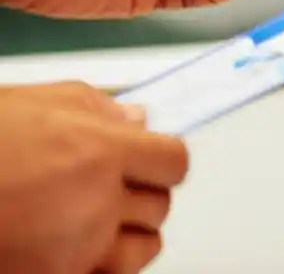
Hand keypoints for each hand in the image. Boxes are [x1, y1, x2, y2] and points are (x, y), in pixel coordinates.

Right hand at [0, 82, 188, 273]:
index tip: (150, 157)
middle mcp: (95, 201)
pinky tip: (80, 246)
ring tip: (99, 218)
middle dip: (142, 192)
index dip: (162, 159)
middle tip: (114, 183)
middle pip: (160, 204)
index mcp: (98, 150)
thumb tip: (135, 119)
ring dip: (129, 233)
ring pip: (143, 247)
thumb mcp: (34, 103)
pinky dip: (102, 264)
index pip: (173, 161)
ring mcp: (76, 246)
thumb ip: (95, 107)